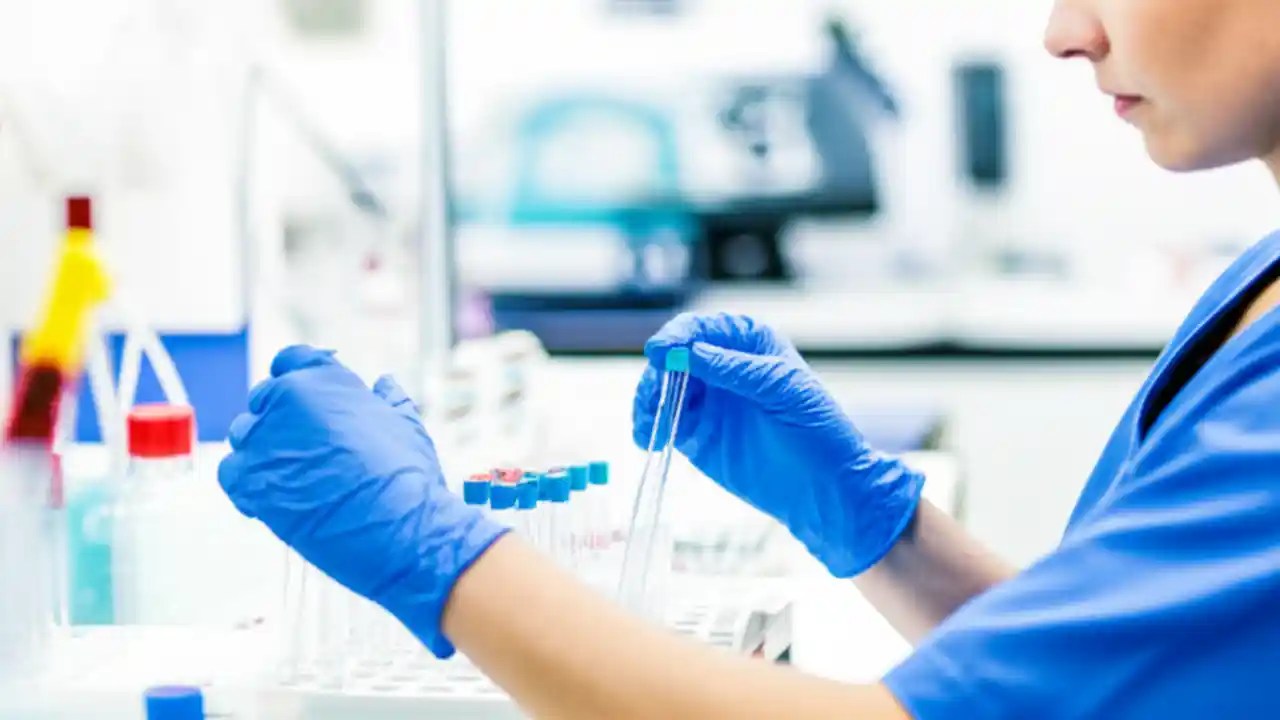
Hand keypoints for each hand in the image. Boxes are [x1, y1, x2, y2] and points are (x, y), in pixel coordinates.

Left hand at [217, 346, 507, 657]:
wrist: (399, 530)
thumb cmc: (408, 476)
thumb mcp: (406, 424)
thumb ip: (388, 399)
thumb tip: (384, 382)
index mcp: (323, 378)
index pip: (290, 360)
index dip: (297, 380)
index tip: (307, 402)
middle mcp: (286, 400)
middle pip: (264, 397)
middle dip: (281, 418)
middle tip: (309, 449)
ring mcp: (263, 440)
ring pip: (244, 434)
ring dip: (263, 450)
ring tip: (298, 477)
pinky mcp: (249, 481)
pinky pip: (231, 473)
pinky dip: (248, 482)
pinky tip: (278, 497)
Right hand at [633, 313, 923, 576]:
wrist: (826, 489)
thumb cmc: (818, 430)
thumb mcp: (782, 390)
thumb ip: (735, 369)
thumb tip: (689, 352)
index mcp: (749, 344)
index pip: (702, 328)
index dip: (677, 336)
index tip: (660, 353)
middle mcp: (723, 367)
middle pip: (674, 357)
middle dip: (658, 372)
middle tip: (652, 395)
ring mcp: (708, 401)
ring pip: (663, 388)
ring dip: (648, 400)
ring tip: (648, 423)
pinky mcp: (697, 435)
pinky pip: (664, 422)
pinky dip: (649, 426)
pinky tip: (648, 438)